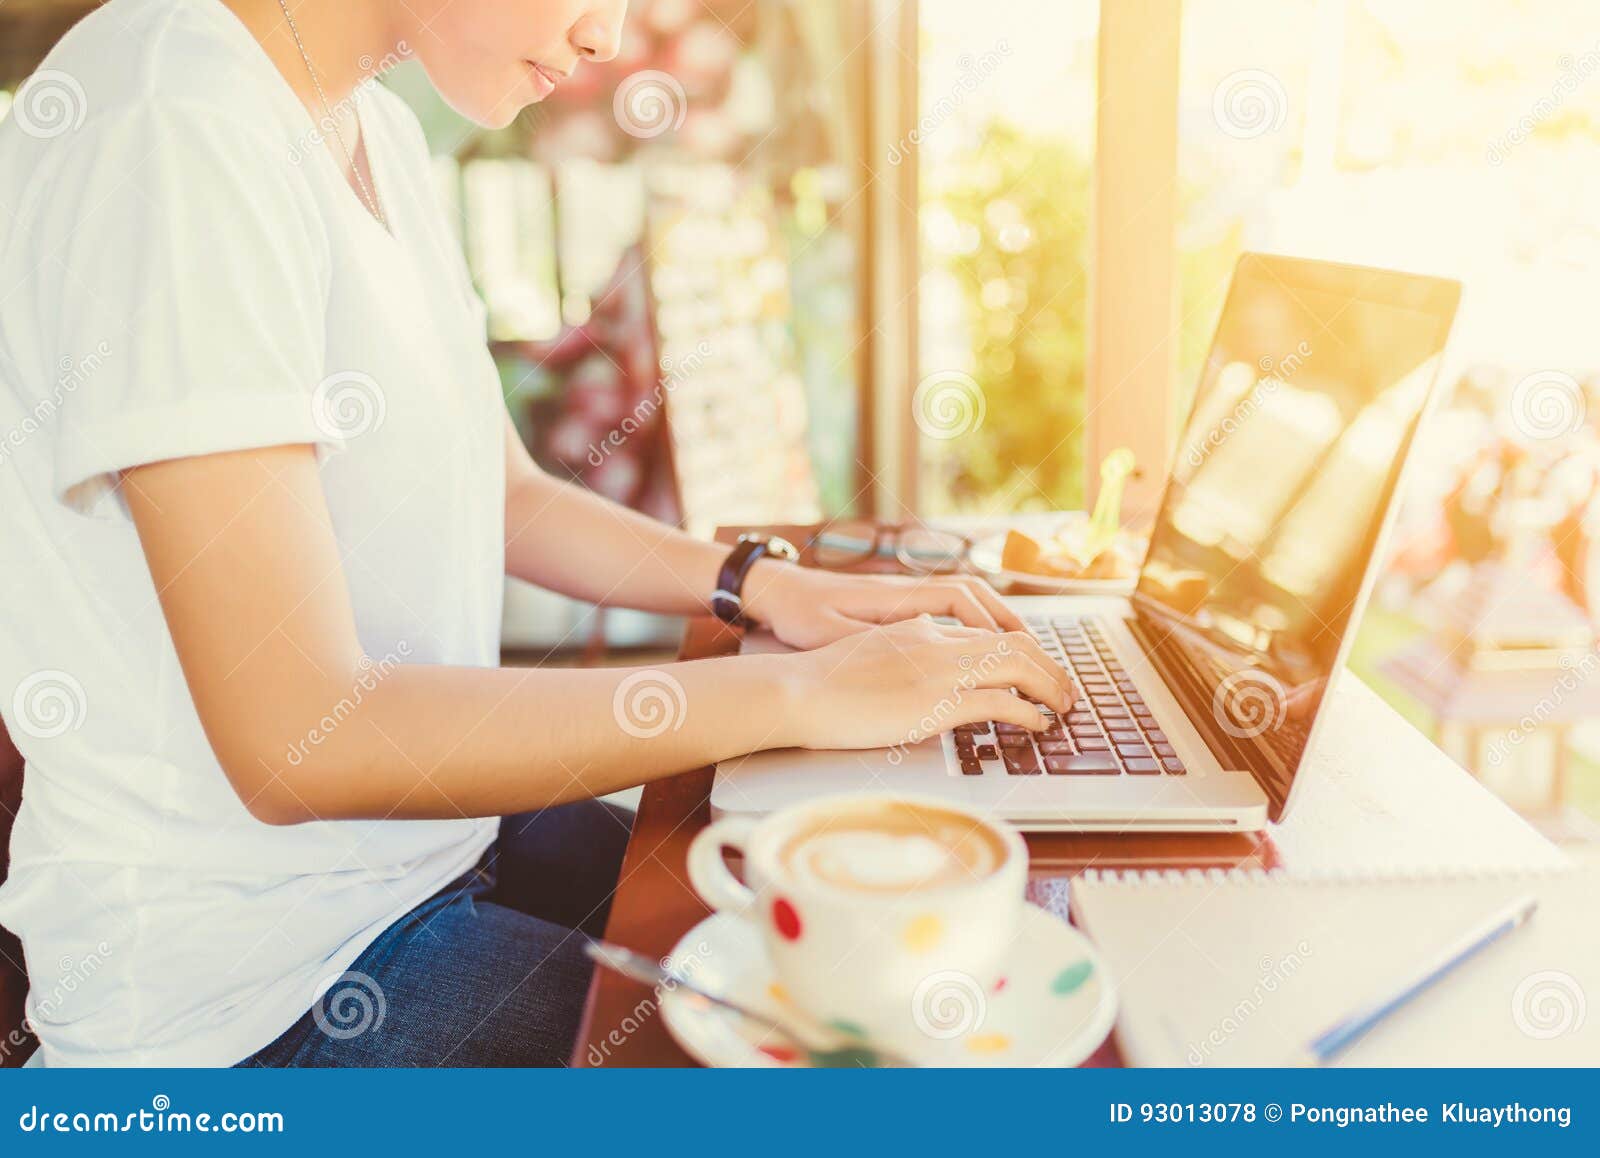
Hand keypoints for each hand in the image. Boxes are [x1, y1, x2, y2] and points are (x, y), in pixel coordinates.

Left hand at [741, 561, 1025, 650]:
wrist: (777, 594)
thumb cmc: (799, 614)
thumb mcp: (828, 633)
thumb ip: (869, 646)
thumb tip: (909, 655)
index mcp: (897, 595)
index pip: (960, 598)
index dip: (993, 624)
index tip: (1018, 653)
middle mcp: (910, 592)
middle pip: (977, 599)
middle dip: (1014, 628)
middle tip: (1045, 664)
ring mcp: (909, 600)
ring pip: (969, 605)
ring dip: (1001, 629)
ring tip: (1031, 661)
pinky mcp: (903, 612)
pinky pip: (954, 615)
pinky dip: (979, 631)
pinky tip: (988, 658)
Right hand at [775, 617, 1077, 750]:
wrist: (797, 690)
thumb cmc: (821, 680)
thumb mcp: (868, 647)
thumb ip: (901, 645)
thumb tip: (921, 643)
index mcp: (920, 628)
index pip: (986, 632)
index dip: (1020, 650)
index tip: (1037, 669)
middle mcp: (937, 642)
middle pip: (1013, 643)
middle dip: (1048, 665)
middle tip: (1066, 689)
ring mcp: (938, 671)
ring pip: (1016, 666)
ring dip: (1049, 686)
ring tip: (1064, 706)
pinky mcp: (935, 703)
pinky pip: (999, 702)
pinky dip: (1028, 712)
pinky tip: (1039, 724)